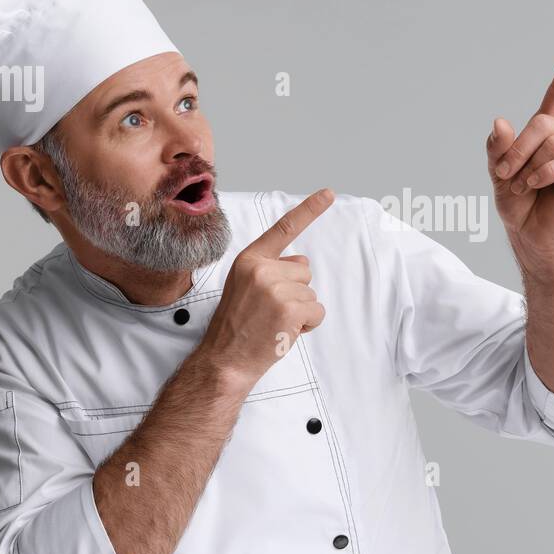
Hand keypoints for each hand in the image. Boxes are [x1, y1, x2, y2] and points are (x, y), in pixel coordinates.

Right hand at [202, 188, 333, 393]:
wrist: (224, 360)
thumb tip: (301, 262)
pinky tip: (283, 332)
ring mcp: (276, 288)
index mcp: (249, 259)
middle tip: (269, 312)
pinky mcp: (289, 309)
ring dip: (300, 312)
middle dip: (295, 292)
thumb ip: (270, 269)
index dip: (310, 209)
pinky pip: (317, 312)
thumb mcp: (245, 286)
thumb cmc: (236, 326)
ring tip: (273, 324)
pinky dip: (307, 326)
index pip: (284, 229)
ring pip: (312, 294)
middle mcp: (262, 269)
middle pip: (305, 271)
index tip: (329, 193)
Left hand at [487, 39, 553, 268]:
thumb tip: (500, 122)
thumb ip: (498, 148)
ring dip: (527, 166)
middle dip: (517, 148)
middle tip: (503, 173)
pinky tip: (533, 186)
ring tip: (521, 186)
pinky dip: (543, 173)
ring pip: (553, 142)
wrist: (531, 236)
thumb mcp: (498, 172)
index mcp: (545, 132)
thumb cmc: (517, 204)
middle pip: (543, 123)